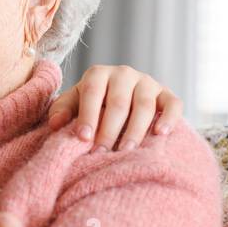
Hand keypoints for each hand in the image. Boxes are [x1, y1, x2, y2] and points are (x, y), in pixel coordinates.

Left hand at [46, 63, 182, 151]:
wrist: (119, 98)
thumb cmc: (92, 105)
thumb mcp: (73, 104)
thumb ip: (62, 111)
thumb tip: (55, 124)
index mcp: (98, 74)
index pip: (93, 92)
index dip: (88, 116)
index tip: (83, 139)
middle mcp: (124, 73)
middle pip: (118, 103)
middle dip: (109, 130)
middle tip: (101, 153)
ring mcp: (147, 82)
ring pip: (144, 105)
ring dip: (135, 130)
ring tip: (126, 151)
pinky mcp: (166, 93)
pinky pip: (172, 104)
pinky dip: (169, 118)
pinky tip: (160, 134)